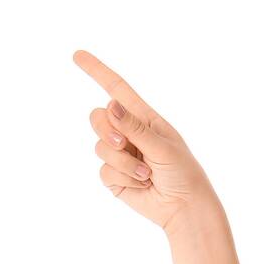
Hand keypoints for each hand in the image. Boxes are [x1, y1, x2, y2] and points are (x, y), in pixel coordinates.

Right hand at [73, 49, 223, 232]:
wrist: (185, 208)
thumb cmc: (184, 174)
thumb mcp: (163, 147)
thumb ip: (135, 128)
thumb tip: (111, 105)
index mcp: (145, 119)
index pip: (117, 90)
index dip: (98, 72)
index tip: (78, 55)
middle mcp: (129, 133)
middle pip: (98, 118)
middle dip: (107, 130)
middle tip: (124, 144)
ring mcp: (120, 154)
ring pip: (100, 147)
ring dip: (125, 162)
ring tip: (148, 173)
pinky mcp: (114, 175)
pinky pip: (104, 170)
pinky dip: (124, 177)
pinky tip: (142, 183)